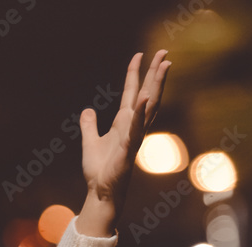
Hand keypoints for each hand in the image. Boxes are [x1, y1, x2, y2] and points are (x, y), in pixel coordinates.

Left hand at [80, 50, 170, 218]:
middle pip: (147, 94)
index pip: (132, 93)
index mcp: (124, 123)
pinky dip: (140, 113)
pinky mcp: (128, 149)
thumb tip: (87, 110)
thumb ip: (89, 125)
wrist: (100, 191)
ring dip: (156, 85)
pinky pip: (136, 128)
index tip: (140, 54)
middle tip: (164, 51)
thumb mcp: (90, 142)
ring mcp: (134, 136)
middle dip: (155, 73)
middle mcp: (133, 126)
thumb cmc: (99, 170)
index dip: (135, 74)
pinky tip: (144, 98)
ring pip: (149, 106)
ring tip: (163, 65)